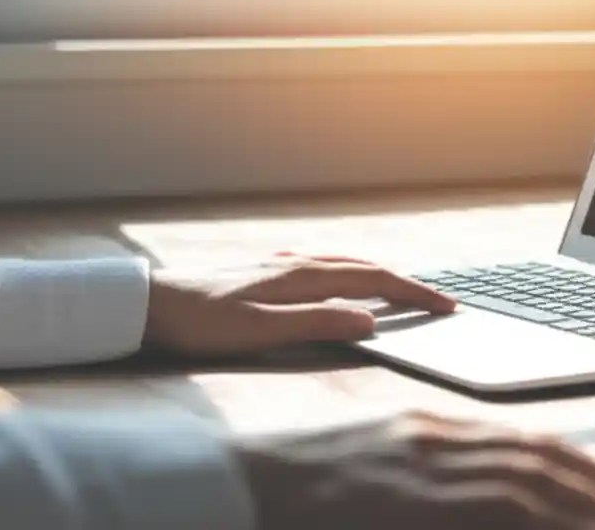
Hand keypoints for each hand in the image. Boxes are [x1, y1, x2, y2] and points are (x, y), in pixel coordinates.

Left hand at [144, 252, 454, 355]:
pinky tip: (342, 280)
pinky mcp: (266, 269)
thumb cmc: (202, 322)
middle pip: (367, 267)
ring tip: (402, 289)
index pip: (375, 281)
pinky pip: (325, 265)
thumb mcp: (261, 331)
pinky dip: (351, 272)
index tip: (446, 306)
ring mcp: (281, 263)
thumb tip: (369, 321)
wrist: (149, 303)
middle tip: (436, 301)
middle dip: (406, 283)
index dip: (414, 294)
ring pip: (346, 262)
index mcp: (304, 276)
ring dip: (381, 274)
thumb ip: (317, 324)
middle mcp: (298, 263)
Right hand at [235, 411, 594, 529]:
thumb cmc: (303, 484)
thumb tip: (502, 504)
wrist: (230, 480)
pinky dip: (536, 516)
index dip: (592, 469)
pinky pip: (486, 509)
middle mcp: (438, 441)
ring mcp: (420, 467)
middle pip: (543, 460)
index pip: (533, 445)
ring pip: (526, 484)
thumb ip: (440, 484)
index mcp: (436, 432)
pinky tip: (569, 525)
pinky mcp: (404, 497)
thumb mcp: (384, 473)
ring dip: (589, 504)